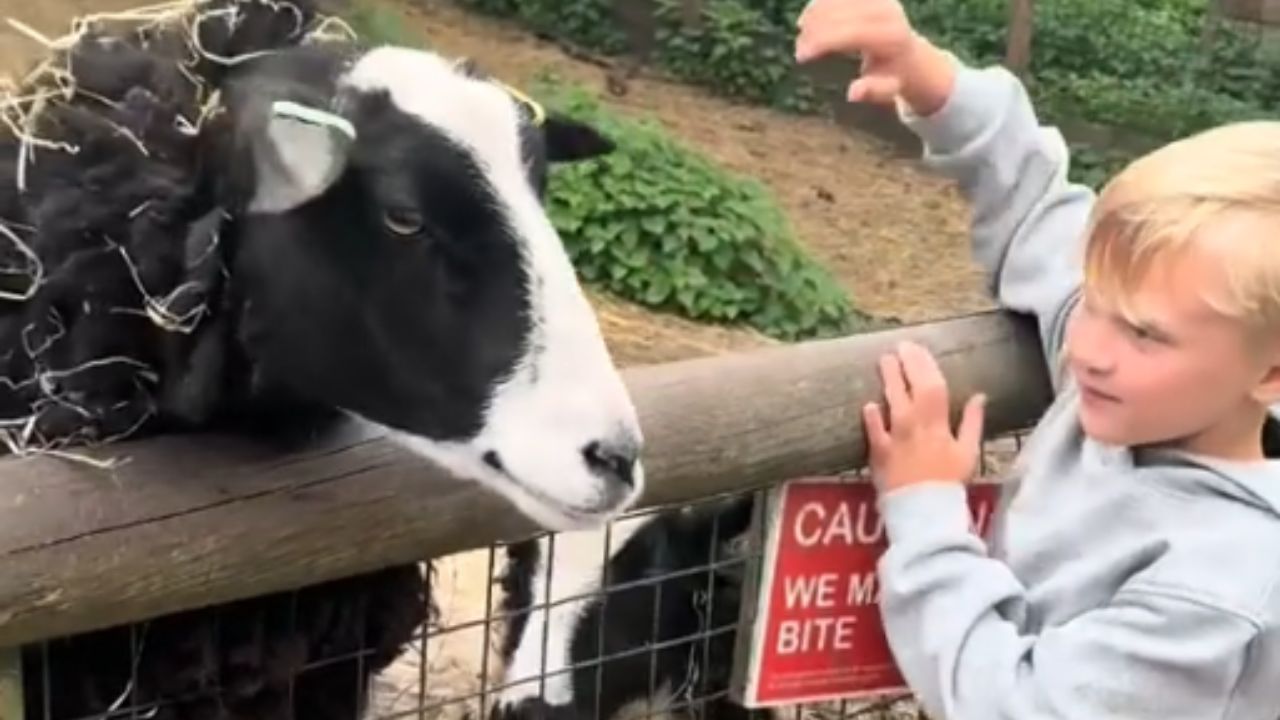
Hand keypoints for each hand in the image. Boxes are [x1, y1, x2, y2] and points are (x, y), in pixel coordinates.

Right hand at [793, 0, 955, 114]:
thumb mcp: (886, 89)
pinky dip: (820, 3)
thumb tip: (853, 92)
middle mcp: (888, 11)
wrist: (907, 53)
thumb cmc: (890, 75)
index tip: (801, 56)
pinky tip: (807, 17)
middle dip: (814, 30)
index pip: (851, 34)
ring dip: (813, 14)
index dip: (823, 42)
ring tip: (801, 33)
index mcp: (892, 37)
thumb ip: (873, 91)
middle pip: (840, 14)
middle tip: (798, 50)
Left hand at [862, 341, 985, 492]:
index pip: (934, 385)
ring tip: (883, 361)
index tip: (918, 348)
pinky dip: (871, 416)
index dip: (926, 364)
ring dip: (888, 379)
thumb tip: (980, 396)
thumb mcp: (968, 452)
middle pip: (912, 387)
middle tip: (900, 347)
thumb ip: (972, 422)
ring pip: (892, 401)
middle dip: (906, 364)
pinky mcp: (879, 453)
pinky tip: (868, 403)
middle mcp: (918, 426)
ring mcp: (897, 438)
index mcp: (940, 424)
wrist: (926, 511)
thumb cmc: (949, 482)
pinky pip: (873, 431)